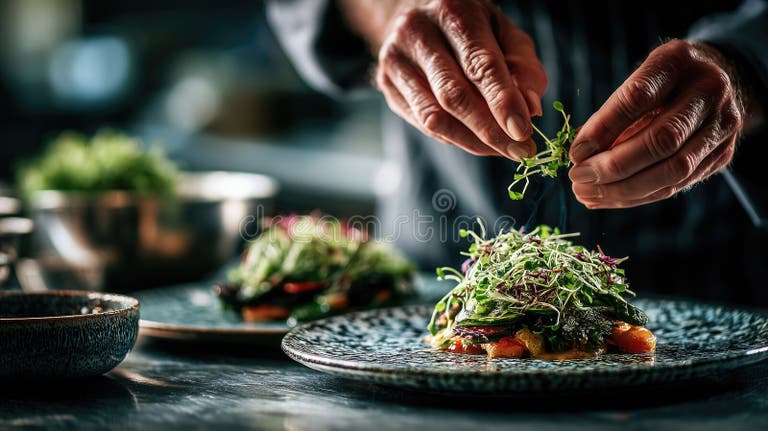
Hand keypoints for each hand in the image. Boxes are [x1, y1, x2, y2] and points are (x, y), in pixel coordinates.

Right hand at [374, 0, 546, 159]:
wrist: (417, 16)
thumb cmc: (471, 29)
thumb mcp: (505, 35)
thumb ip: (524, 68)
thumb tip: (531, 109)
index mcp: (453, 11)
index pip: (480, 64)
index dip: (503, 102)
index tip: (524, 132)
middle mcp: (418, 31)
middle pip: (454, 95)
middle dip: (490, 130)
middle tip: (520, 150)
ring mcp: (396, 59)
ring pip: (434, 117)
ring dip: (472, 141)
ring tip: (501, 149)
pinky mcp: (386, 83)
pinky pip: (422, 123)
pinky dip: (453, 137)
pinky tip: (474, 139)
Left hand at [569, 40, 743, 208]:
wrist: (720, 78)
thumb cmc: (662, 81)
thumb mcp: (637, 79)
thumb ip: (611, 113)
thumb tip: (580, 154)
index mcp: (679, 62)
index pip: (638, 98)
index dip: (603, 129)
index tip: (575, 152)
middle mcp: (709, 91)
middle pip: (661, 140)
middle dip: (612, 166)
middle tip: (577, 178)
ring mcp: (722, 125)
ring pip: (673, 170)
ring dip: (623, 189)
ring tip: (586, 193)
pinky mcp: (723, 155)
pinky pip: (677, 185)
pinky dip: (637, 196)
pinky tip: (607, 198)